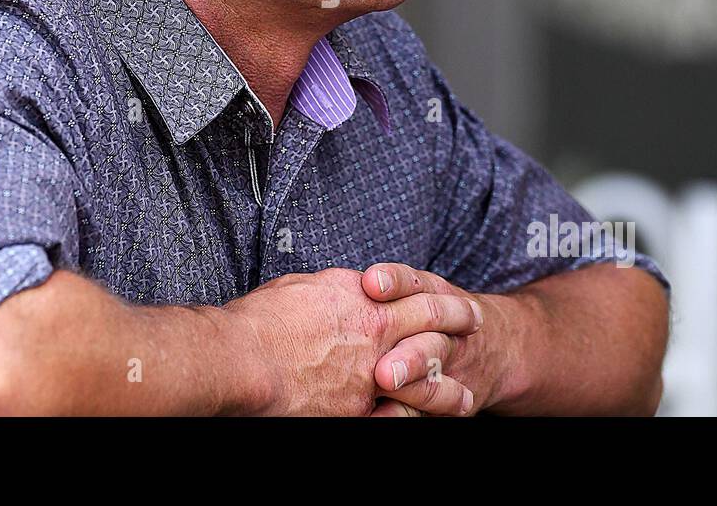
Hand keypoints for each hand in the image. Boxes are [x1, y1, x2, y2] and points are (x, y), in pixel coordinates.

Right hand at [225, 266, 483, 415]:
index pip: (411, 293)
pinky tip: (421, 426)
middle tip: (476, 322)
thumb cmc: (258, 323)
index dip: (438, 298)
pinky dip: (410, 421)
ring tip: (465, 397)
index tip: (453, 301)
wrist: (241, 358)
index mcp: (357, 296)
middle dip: (457, 320)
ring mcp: (370, 369)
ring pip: (424, 375)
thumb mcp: (300, 289)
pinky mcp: (358, 406)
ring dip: (448, 385)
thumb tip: (344, 294)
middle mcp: (373, 327)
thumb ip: (332, 294)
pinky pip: (394, 415)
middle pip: (430, 321)